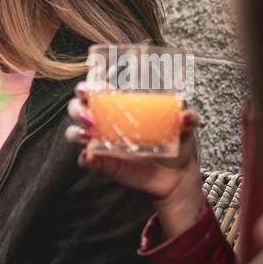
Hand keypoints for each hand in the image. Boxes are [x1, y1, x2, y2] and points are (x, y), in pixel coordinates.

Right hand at [65, 83, 204, 238]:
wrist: (175, 175)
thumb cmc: (175, 144)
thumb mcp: (184, 128)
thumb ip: (187, 120)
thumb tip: (185, 116)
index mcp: (121, 107)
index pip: (97, 92)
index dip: (87, 88)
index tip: (88, 89)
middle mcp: (106, 122)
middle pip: (78, 108)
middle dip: (77, 109)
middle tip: (90, 116)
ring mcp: (101, 143)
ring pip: (75, 132)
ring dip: (76, 131)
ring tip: (89, 134)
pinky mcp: (102, 163)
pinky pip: (86, 160)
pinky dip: (85, 158)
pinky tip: (90, 156)